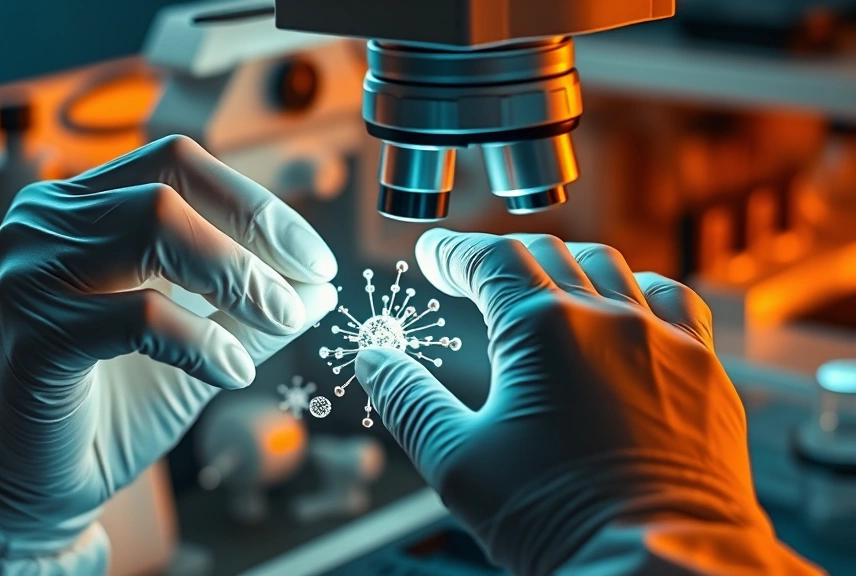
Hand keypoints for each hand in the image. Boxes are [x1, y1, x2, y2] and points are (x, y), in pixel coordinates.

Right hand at [0, 136, 337, 554]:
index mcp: (87, 206)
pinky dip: (202, 341)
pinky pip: (138, 315)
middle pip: (169, 186)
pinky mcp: (33, 332)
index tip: (317, 260)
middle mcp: (49, 221)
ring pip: (152, 231)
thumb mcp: (203, 343)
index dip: (258, 205)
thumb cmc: (115, 400)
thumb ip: (254, 308)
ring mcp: (33, 270)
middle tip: (306, 289)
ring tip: (280, 323)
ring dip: (236, 278)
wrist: (32, 475)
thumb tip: (323, 288)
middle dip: (255, 235)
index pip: (180, 164)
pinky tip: (234, 372)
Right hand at [356, 230, 769, 574]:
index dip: (453, 251)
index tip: (433, 254)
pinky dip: (640, 293)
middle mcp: (609, 319)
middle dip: (504, 256)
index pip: (490, 259)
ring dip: (570, 266)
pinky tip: (628, 310)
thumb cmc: (556, 519)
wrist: (654, 568)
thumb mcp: (455, 461)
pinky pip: (677, 304)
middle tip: (476, 272)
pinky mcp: (705, 374)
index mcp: (543, 329)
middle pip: (549, 253)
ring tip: (547, 283)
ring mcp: (665, 342)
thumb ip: (408, 398)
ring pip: (614, 269)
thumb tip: (374, 359)